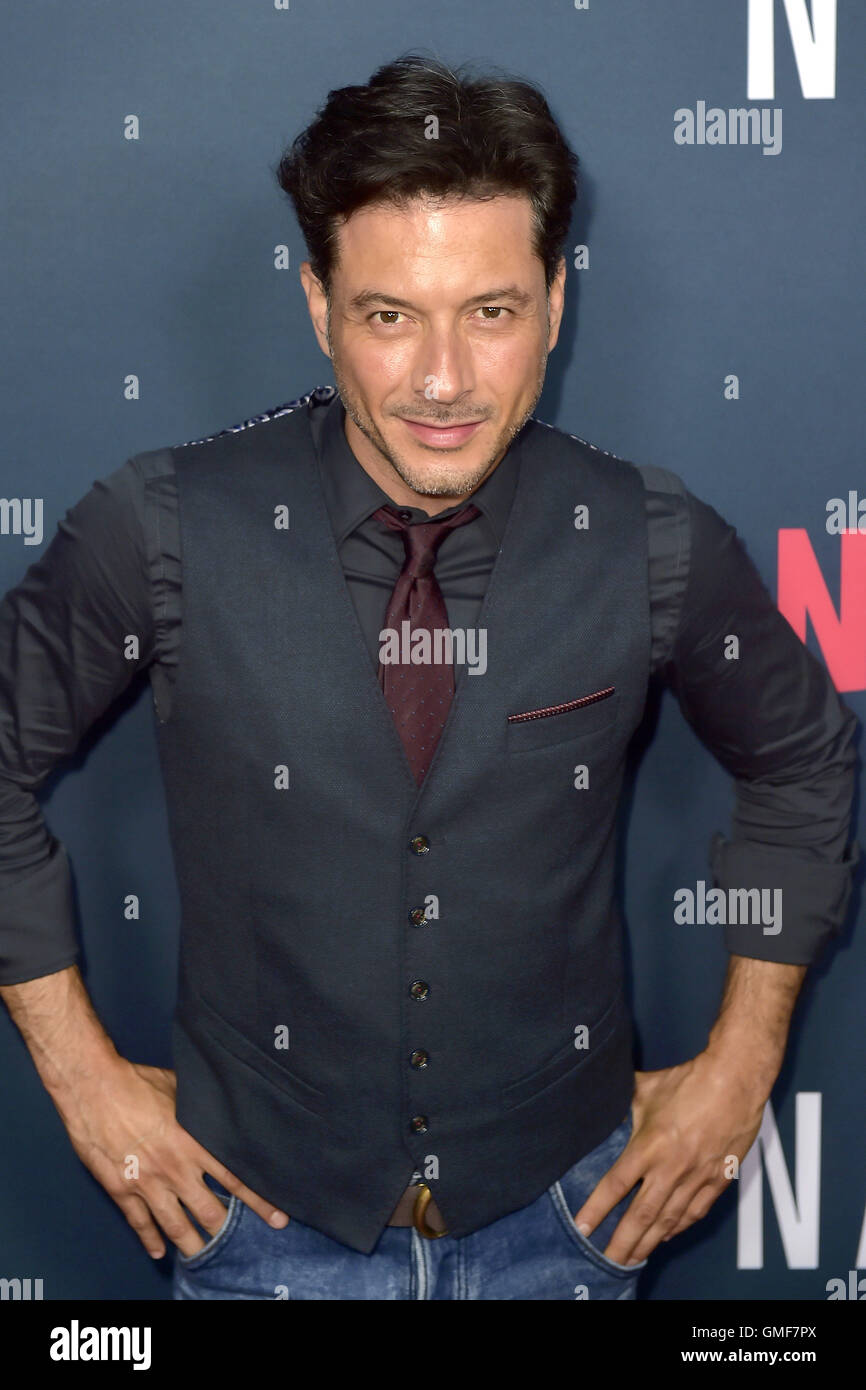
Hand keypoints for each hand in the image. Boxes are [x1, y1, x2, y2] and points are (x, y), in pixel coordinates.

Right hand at [56, 1058, 288, 1258]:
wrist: (94, 1089)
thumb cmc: (138, 1082)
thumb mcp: (181, 1089)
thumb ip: (202, 1109)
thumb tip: (223, 1106)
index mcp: (194, 1144)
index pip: (235, 1180)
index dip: (259, 1202)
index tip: (277, 1218)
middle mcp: (175, 1169)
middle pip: (209, 1211)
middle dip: (226, 1231)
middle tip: (240, 1246)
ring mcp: (148, 1184)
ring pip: (177, 1226)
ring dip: (193, 1245)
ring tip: (204, 1258)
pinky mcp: (122, 1190)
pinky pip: (139, 1223)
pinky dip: (149, 1239)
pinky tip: (159, 1252)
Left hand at [572, 1051, 766, 1265]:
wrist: (736, 1080)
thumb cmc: (689, 1080)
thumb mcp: (646, 1088)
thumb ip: (623, 1103)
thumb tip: (601, 1102)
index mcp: (650, 1145)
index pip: (616, 1184)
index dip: (597, 1209)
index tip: (582, 1229)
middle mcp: (671, 1167)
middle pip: (642, 1214)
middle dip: (623, 1242)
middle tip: (608, 1262)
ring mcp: (697, 1177)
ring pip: (669, 1220)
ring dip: (649, 1242)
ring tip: (633, 1259)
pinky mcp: (718, 1179)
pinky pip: (695, 1212)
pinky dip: (679, 1227)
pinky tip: (666, 1236)